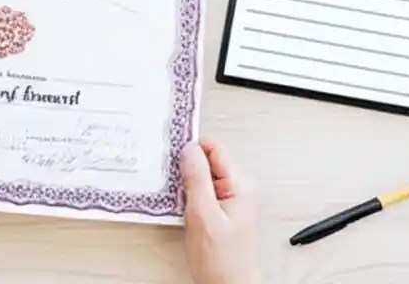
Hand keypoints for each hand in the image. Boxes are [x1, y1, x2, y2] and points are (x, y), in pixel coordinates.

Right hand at [181, 139, 260, 283]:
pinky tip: (180, 208)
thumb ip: (197, 180)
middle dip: (186, 166)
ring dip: (186, 183)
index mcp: (240, 186)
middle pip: (209, 160)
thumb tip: (189, 150)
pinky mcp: (222, 212)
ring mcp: (231, 201)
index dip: (192, 146)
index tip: (171, 150)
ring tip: (174, 196)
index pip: (215, 148)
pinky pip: (203, 193)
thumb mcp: (204, 216)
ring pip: (204, 177)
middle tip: (168, 178)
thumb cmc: (222, 262)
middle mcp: (239, 189)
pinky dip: (189, 196)